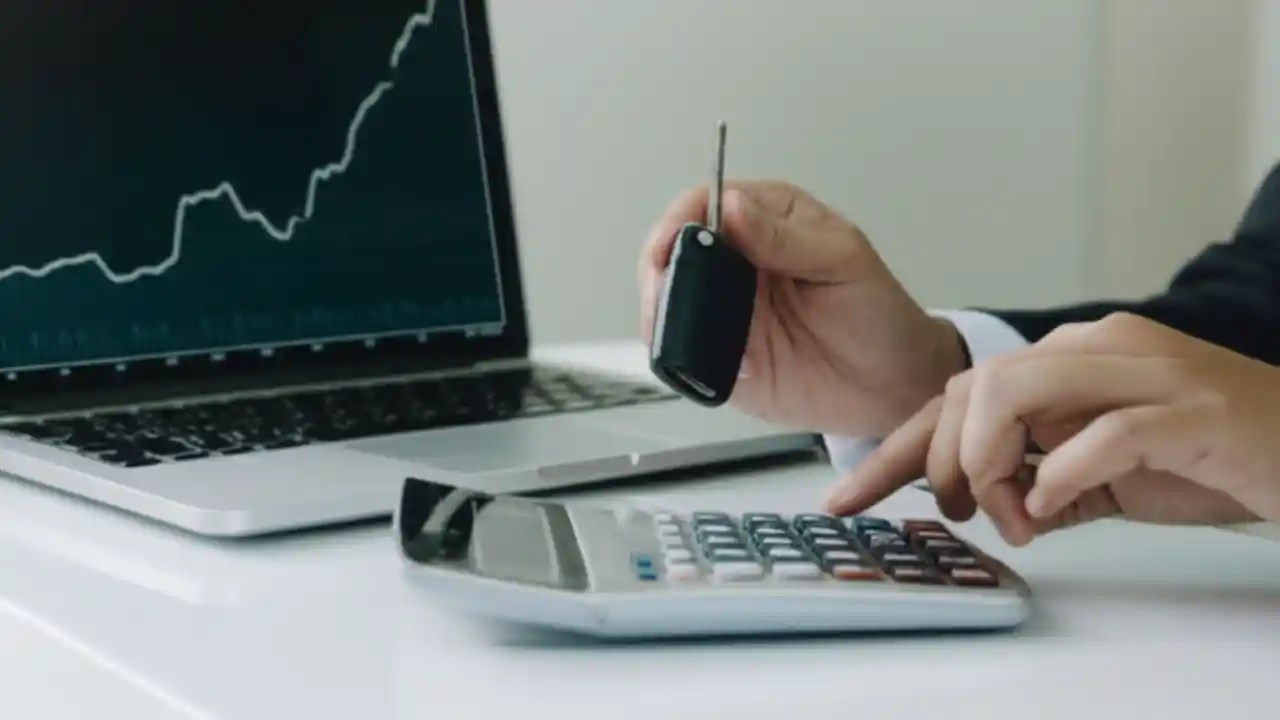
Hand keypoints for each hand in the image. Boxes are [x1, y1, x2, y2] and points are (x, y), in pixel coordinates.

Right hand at [639, 181, 966, 436]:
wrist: (890, 385)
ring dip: (660, 311)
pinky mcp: (716, 352)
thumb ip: (785, 238)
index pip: (703, 203)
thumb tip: (733, 207)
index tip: (670, 246)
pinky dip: (673, 351)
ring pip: (666, 299)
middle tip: (664, 293)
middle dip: (659, 268)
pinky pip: (678, 348)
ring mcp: (721, 307)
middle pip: (672, 249)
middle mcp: (734, 259)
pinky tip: (686, 355)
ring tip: (671, 328)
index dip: (678, 221)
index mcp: (764, 220)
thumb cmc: (877, 312)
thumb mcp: (842, 261)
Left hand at [824, 313, 1279, 545]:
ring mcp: (1148, 372)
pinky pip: (1105, 433)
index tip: (847, 496)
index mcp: (1074, 356)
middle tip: (965, 510)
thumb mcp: (1108, 473)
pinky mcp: (1193, 411)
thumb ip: (1048, 482)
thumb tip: (996, 509)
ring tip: (1011, 510)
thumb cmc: (1211, 457)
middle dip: (944, 456)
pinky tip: (1053, 507)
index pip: (960, 391)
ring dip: (990, 460)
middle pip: (976, 383)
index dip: (894, 447)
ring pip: (1020, 387)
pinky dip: (1061, 475)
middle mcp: (1100, 348)